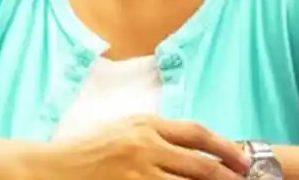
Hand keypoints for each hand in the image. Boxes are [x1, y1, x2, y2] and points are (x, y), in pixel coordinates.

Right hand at [36, 115, 249, 178]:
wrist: (55, 168)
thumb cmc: (89, 149)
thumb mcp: (124, 129)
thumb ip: (154, 133)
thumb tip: (191, 144)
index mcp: (146, 124)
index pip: (196, 132)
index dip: (225, 146)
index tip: (243, 159)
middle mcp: (145, 145)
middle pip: (199, 164)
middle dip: (227, 175)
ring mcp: (138, 172)